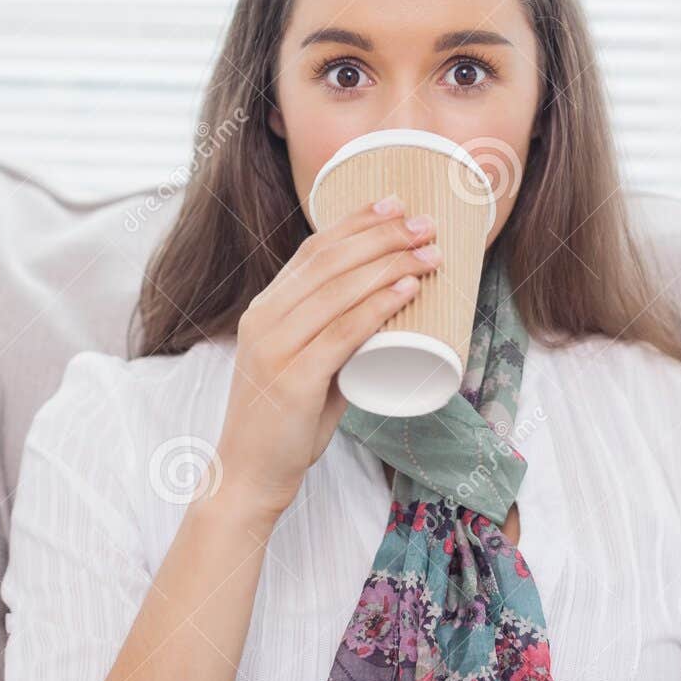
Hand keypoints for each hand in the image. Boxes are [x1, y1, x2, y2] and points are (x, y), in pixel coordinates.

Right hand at [213, 194, 440, 519]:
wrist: (250, 475)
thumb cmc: (285, 423)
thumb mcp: (306, 368)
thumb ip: (337, 341)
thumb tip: (386, 319)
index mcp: (264, 310)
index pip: (312, 251)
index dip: (356, 222)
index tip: (395, 205)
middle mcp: (264, 319)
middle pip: (330, 261)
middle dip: (384, 236)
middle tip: (427, 225)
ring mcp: (275, 348)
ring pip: (340, 291)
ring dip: (391, 264)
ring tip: (430, 253)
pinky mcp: (292, 379)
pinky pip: (342, 333)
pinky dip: (378, 306)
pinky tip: (406, 290)